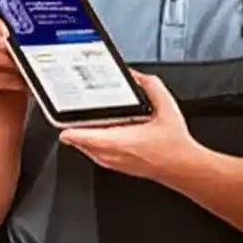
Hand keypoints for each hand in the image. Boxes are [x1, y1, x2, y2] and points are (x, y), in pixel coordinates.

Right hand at [0, 17, 29, 132]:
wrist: (10, 117)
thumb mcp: (23, 62)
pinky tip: (21, 83)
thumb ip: (23, 47)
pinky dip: (5, 79)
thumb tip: (36, 33)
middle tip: (7, 31)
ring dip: (0, 59)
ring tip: (20, 66)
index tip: (9, 19)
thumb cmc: (18, 84)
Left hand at [58, 71, 201, 183]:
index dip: (67, 124)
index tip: (59, 114)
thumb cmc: (174, 144)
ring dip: (83, 134)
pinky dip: (93, 142)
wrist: (182, 167)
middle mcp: (111, 154)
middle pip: (77, 141)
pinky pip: (95, 153)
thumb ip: (150, 86)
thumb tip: (134, 75)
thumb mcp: (166, 106)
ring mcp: (112, 163)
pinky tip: (104, 131)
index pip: (80, 136)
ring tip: (87, 118)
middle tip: (73, 109)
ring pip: (85, 148)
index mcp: (118, 140)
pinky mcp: (116, 166)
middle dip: (74, 125)